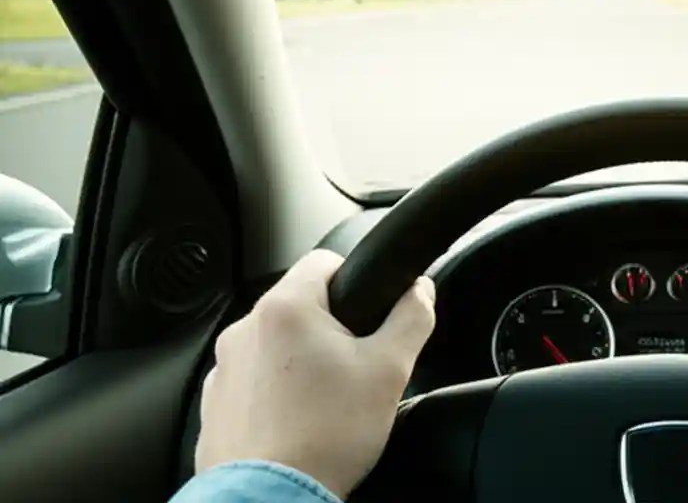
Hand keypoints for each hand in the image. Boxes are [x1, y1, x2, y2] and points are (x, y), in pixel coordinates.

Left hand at [195, 250, 435, 498]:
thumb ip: (412, 318)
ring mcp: (224, 369)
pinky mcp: (215, 404)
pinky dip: (277, 394)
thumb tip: (420, 290)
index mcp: (286, 308)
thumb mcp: (389, 371)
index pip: (326, 260)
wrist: (270, 499)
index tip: (371, 312)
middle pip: (301, 306)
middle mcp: (245, 330)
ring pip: (276, 345)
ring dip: (302, 362)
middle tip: (357, 367)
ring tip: (328, 402)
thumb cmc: (325, 437)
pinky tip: (299, 422)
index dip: (357, 279)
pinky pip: (254, 382)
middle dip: (332, 329)